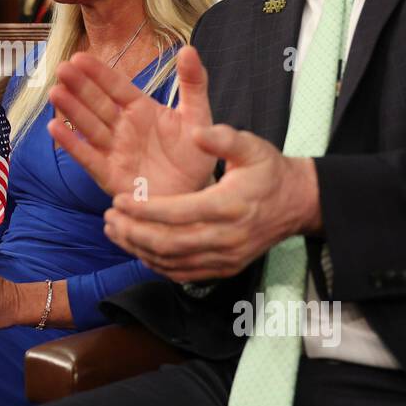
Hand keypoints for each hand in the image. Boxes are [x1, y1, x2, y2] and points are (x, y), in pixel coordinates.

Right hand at [48, 46, 217, 199]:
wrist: (194, 196)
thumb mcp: (197, 116)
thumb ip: (193, 84)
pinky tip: (54, 128)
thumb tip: (188, 48)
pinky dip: (71, 144)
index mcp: (141, 110)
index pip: (117, 87)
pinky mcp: (110, 175)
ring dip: (72, 110)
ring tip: (56, 92)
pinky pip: (88, 157)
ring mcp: (114, 151)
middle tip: (62, 68)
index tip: (80, 57)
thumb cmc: (194, 156)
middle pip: (98, 103)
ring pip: (89, 126)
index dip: (99, 73)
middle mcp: (123, 127)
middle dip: (80, 86)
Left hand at [105, 124, 321, 281]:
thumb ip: (224, 138)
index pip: (178, 213)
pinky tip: (137, 248)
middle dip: (133, 232)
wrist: (297, 204)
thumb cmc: (269, 171)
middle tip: (108, 218)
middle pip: (169, 244)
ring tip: (114, 231)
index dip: (144, 209)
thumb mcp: (252, 146)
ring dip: (138, 249)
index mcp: (229, 206)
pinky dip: (156, 264)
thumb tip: (197, 132)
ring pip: (172, 262)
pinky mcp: (224, 269)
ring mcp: (225, 258)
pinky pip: (183, 273)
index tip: (118, 200)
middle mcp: (226, 238)